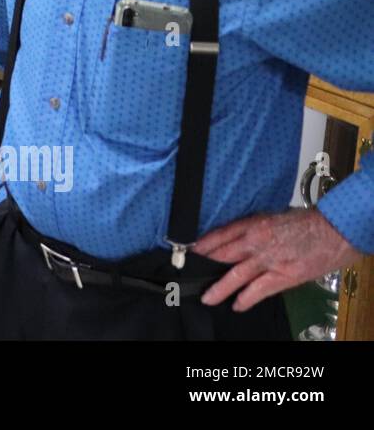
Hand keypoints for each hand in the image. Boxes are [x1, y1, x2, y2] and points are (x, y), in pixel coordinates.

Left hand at [194, 208, 360, 311]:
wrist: (333, 231)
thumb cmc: (305, 223)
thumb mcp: (271, 217)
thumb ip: (251, 228)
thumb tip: (233, 238)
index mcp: (252, 224)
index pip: (219, 235)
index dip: (202, 245)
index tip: (188, 252)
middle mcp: (256, 241)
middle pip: (222, 254)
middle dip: (204, 266)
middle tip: (189, 275)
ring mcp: (269, 259)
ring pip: (236, 275)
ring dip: (219, 288)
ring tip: (207, 298)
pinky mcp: (284, 275)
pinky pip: (259, 290)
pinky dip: (246, 298)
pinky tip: (237, 305)